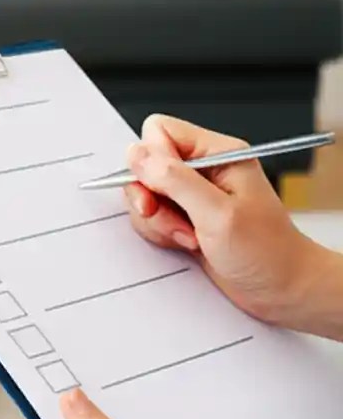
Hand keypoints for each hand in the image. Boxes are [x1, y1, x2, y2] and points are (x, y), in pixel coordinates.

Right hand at [123, 114, 342, 338]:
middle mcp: (203, 168)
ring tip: (189, 235)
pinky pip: (151, 216)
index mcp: (219, 153)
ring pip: (144, 192)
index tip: (163, 190)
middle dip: (152, 196)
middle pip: (147, 164)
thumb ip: (174, 180)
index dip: (152, 159)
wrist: (281, 288)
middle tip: (175, 217)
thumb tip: (138, 154)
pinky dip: (160, 232)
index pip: (160, 131)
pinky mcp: (184, 215)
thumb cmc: (266, 252)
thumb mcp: (218, 214)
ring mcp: (192, 193)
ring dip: (158, 220)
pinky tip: (188, 242)